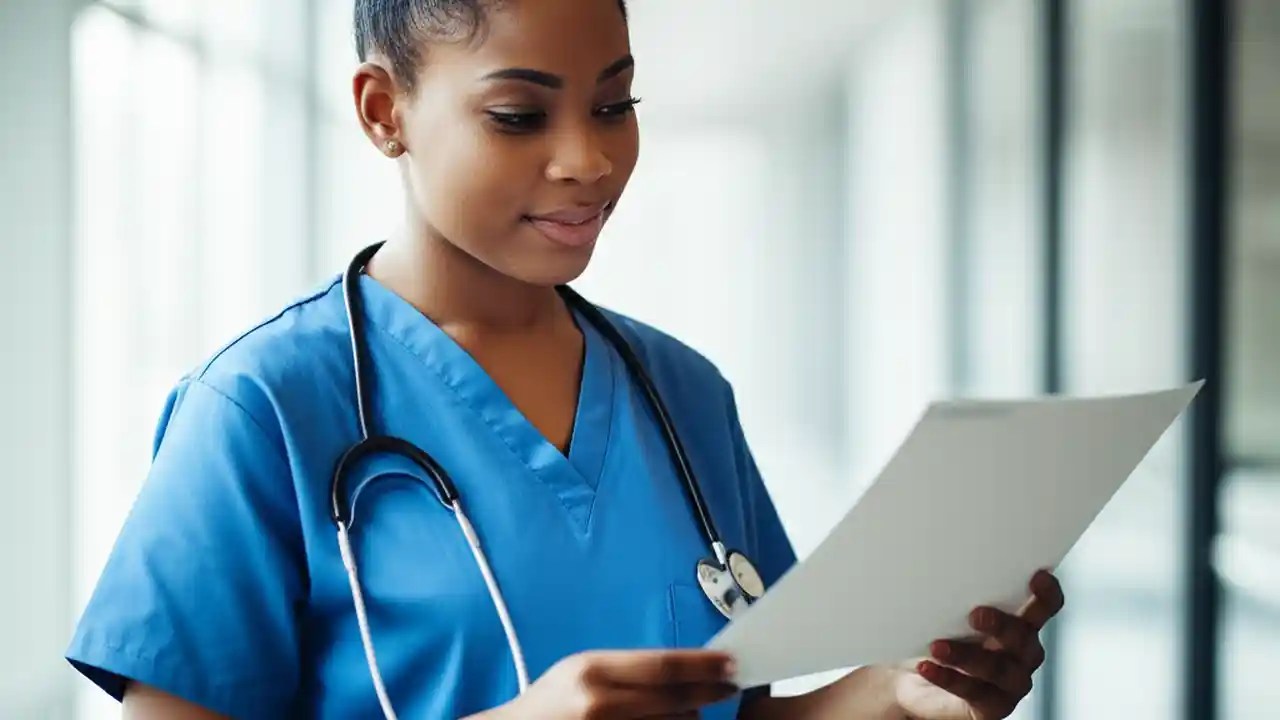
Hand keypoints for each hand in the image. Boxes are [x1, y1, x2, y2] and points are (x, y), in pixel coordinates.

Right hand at [478, 649, 738, 719]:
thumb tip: (685, 667)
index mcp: (593, 670)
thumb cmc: (552, 701)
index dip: (702, 665)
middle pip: (675, 698)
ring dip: (693, 716)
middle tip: (732, 684)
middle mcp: (600, 703)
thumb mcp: (583, 669)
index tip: (730, 662)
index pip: (662, 666)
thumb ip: (628, 669)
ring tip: (696, 707)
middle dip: (711, 690)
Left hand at [894, 570, 1064, 719]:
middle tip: (976, 614)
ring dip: (967, 656)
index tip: (1037, 576)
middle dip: (1002, 625)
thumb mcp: (949, 612)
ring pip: (998, 669)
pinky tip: (927, 667)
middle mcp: (1024, 653)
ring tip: (937, 646)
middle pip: (1024, 637)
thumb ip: (957, 596)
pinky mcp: (992, 706)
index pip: (1045, 606)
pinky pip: (974, 693)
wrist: (917, 680)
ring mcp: (1011, 682)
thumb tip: (937, 570)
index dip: (1046, 593)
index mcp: (1022, 623)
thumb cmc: (940, 635)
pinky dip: (948, 678)